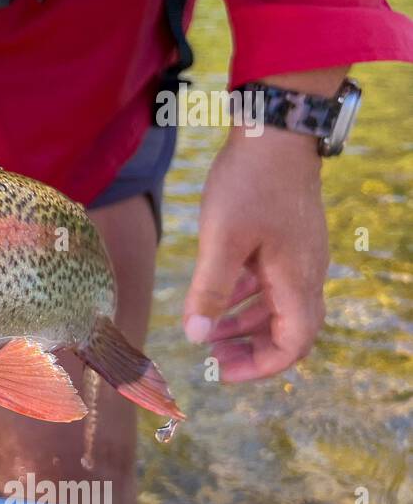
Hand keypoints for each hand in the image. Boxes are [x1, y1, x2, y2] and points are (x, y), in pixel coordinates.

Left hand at [183, 125, 328, 381]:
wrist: (275, 131)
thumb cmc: (249, 183)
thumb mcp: (221, 239)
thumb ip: (209, 290)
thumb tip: (196, 336)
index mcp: (296, 279)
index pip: (294, 344)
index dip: (261, 366)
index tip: (222, 372)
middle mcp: (305, 273)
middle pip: (288, 330)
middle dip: (251, 350)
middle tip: (211, 358)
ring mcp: (298, 255)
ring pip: (277, 306)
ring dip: (245, 324)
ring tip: (208, 333)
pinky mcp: (286, 239)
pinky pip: (271, 282)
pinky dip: (246, 296)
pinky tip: (216, 297)